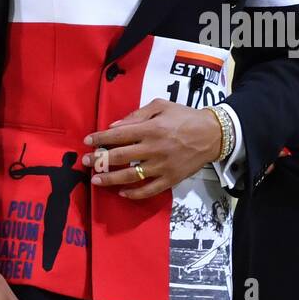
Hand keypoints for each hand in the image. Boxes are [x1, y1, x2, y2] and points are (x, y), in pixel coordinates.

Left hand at [83, 99, 222, 200]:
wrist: (212, 134)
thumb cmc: (185, 117)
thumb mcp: (162, 105)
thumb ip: (138, 115)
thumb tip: (115, 126)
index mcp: (151, 128)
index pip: (119, 135)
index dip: (100, 138)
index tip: (87, 141)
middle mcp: (154, 148)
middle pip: (120, 156)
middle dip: (100, 160)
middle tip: (86, 161)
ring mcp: (162, 166)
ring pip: (131, 175)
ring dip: (111, 179)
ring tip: (96, 180)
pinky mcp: (170, 179)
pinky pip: (149, 190)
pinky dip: (134, 194)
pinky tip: (122, 193)